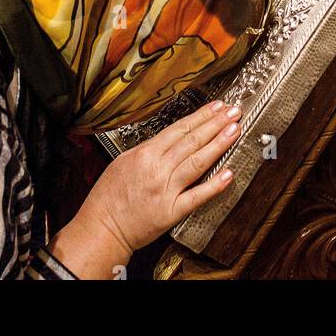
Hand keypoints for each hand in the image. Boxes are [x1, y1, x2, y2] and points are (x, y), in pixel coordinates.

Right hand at [50, 100, 241, 278]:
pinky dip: (214, 185)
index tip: (216, 107)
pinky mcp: (171, 211)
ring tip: (234, 131)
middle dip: (215, 124)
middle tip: (234, 112)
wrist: (101, 228)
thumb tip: (167, 140)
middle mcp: (157, 169)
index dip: (201, 116)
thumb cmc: (108, 198)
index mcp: (144, 154)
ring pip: (197, 162)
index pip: (179, 129)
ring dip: (218, 144)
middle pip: (192, 141)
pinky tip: (228, 174)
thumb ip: (147, 151)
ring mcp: (165, 189)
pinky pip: (196, 196)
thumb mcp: (122, 163)